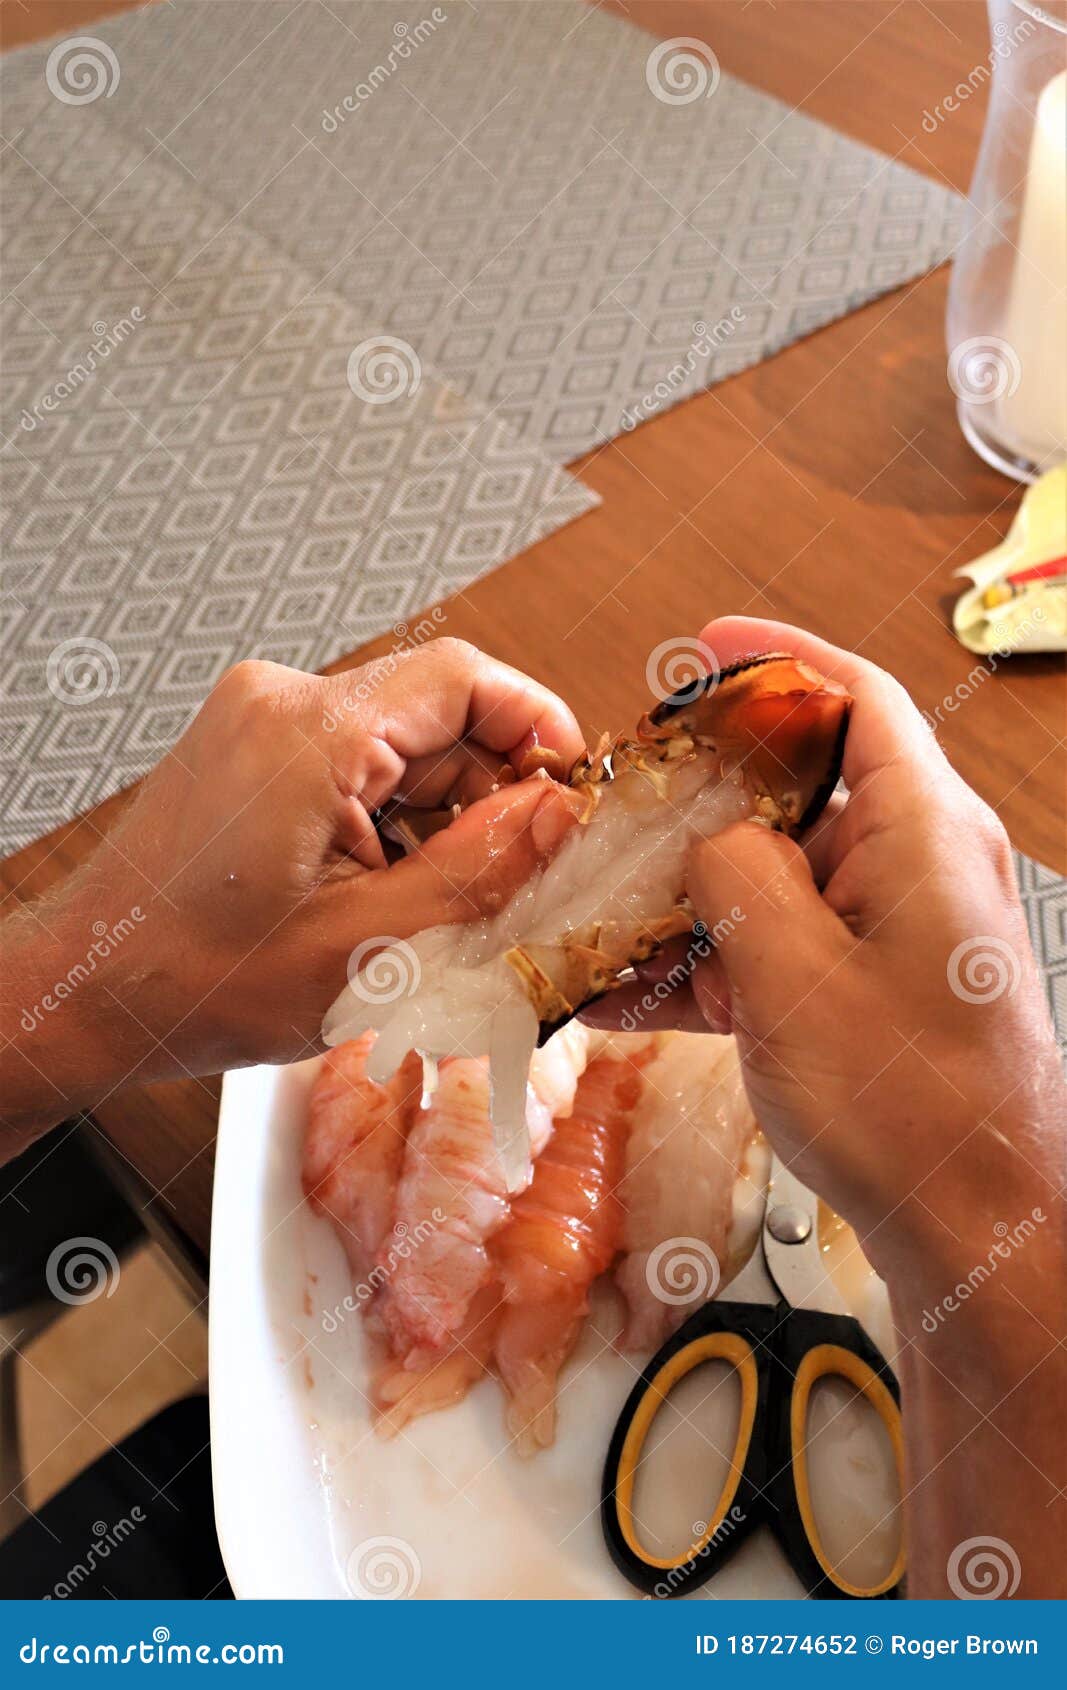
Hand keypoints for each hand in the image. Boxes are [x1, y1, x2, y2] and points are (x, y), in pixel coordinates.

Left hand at [1, 638, 583, 1147]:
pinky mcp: (250, 748)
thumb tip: (561, 816)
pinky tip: (383, 892)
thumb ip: (481, 873)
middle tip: (511, 882)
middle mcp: (280, 701)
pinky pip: (355, 764)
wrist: (88, 993)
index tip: (571, 797)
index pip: (465, 679)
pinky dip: (391, 821)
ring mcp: (258, 719)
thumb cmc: (196, 983)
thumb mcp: (370, 947)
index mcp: (310, 733)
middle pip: (437, 717)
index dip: (538, 730)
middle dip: (488, 797)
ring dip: (437, 818)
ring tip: (429, 906)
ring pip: (401, 747)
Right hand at [585, 616, 1062, 1283]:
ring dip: (696, 894)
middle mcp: (919, 863)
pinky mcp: (874, 985)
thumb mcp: (795, 978)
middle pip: (806, 785)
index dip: (778, 658)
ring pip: (781, 871)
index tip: (706, 645)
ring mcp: (897, 928)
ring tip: (610, 918)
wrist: (983, 1231)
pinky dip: (717, 959)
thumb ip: (738, 875)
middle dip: (708, 796)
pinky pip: (785, 942)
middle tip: (629, 808)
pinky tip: (636, 994)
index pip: (856, 698)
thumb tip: (710, 838)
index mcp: (923, 831)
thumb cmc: (915, 1111)